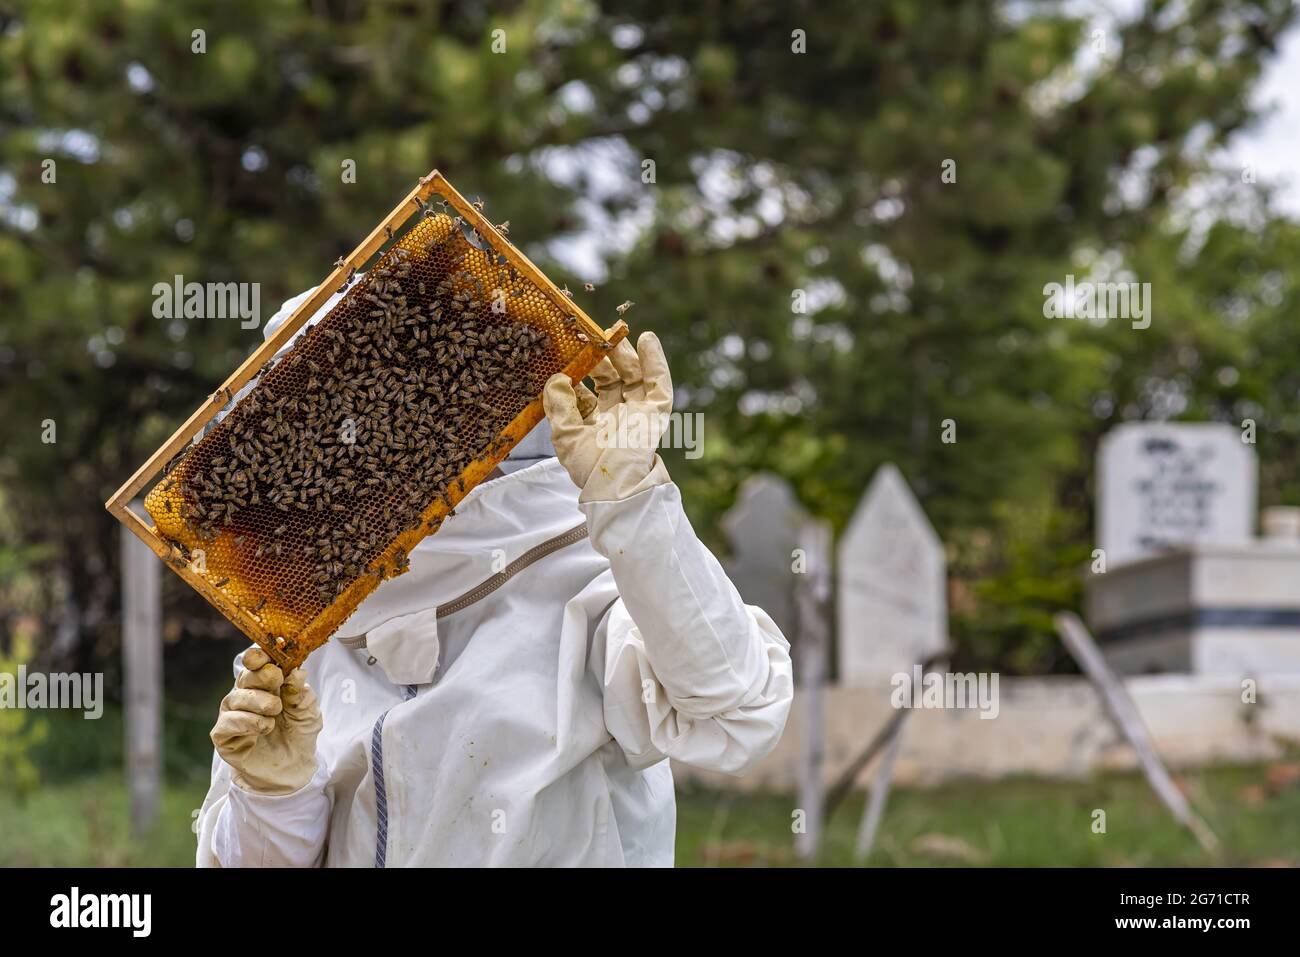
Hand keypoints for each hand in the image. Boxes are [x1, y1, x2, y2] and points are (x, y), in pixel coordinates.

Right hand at [210, 646, 321, 795]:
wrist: (293, 768)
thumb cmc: (298, 733)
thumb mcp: (308, 711)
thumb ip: (301, 692)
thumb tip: (296, 671)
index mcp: (265, 683)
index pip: (256, 663)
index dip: (258, 656)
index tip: (267, 655)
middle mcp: (245, 695)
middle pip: (245, 677)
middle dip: (261, 677)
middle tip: (276, 681)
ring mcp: (232, 714)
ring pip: (236, 698)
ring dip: (258, 703)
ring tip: (274, 713)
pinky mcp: (224, 736)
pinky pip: (227, 722)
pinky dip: (246, 722)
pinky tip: (263, 728)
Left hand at [543, 332, 673, 501]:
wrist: (618, 488)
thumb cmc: (590, 469)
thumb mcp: (565, 436)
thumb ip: (559, 406)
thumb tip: (557, 378)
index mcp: (595, 426)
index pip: (587, 394)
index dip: (579, 374)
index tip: (569, 353)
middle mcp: (617, 419)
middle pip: (612, 381)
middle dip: (603, 359)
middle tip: (593, 338)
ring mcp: (638, 414)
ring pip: (634, 378)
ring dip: (628, 355)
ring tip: (619, 332)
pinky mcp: (656, 413)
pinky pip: (658, 384)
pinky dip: (655, 362)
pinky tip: (648, 340)